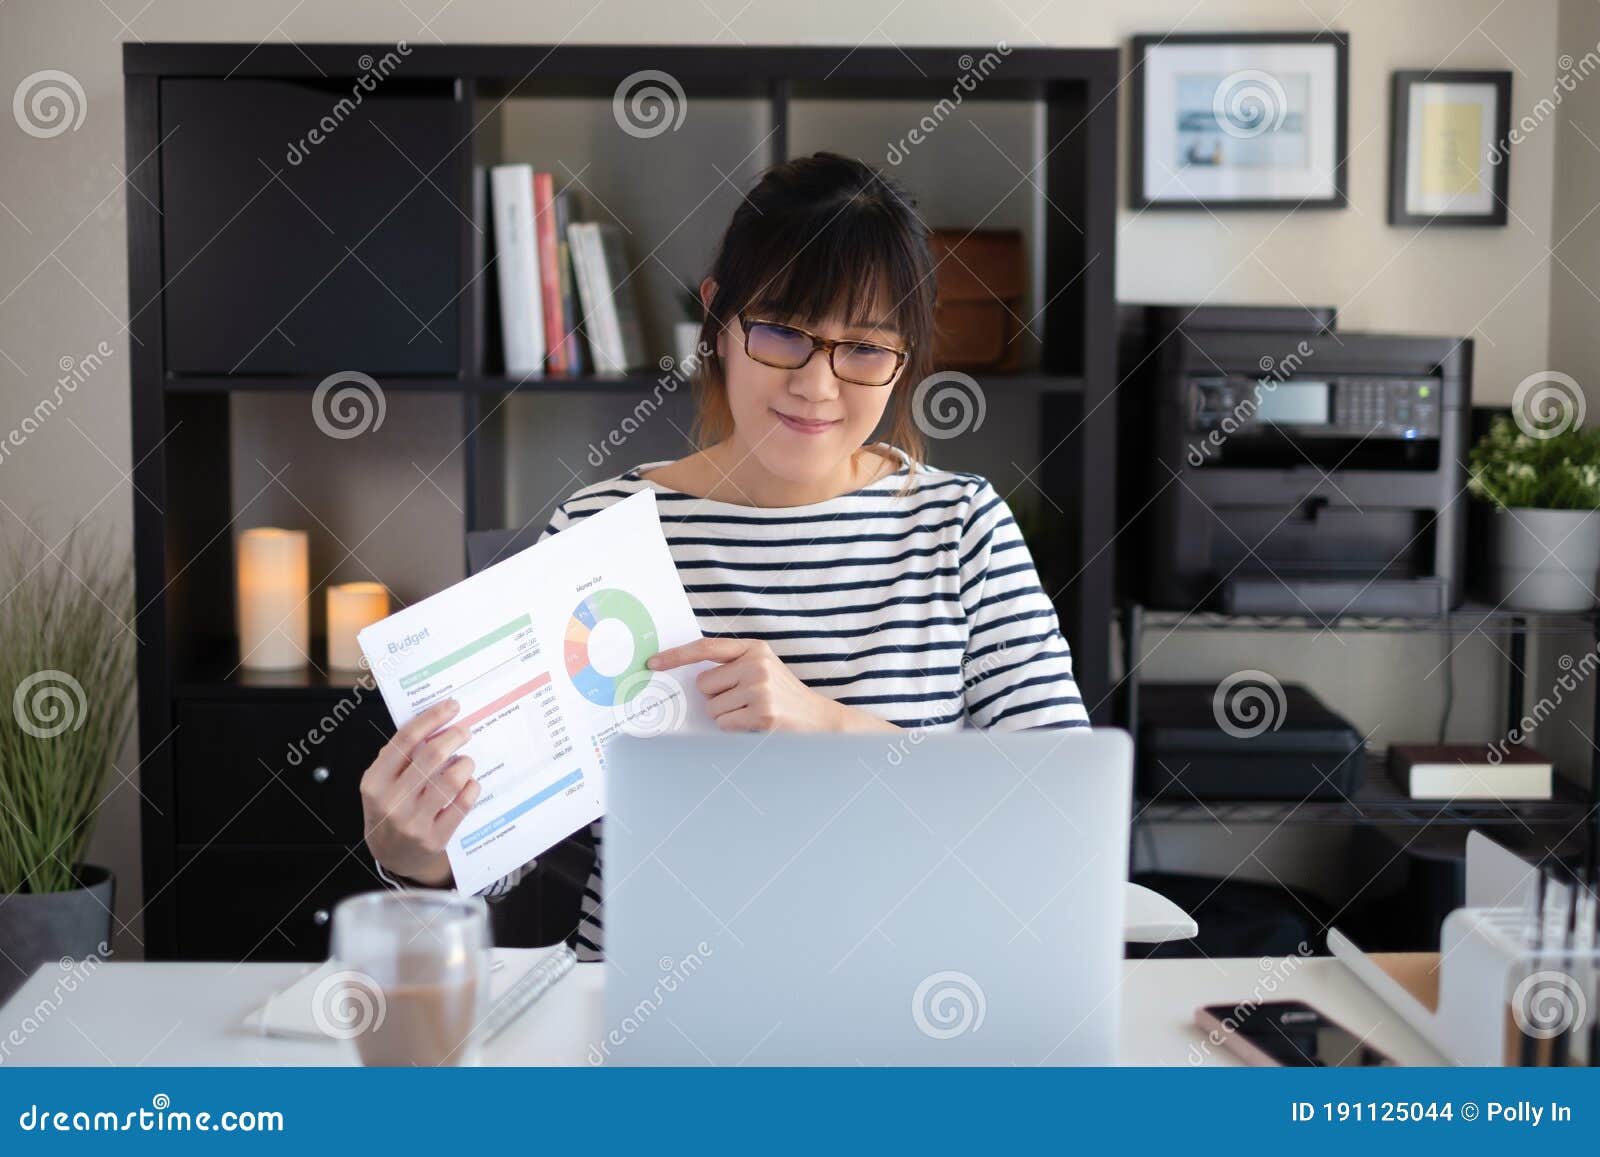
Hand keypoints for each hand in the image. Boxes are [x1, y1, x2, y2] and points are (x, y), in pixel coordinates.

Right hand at [359, 698, 478, 885]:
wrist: (393, 857)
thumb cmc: (390, 810)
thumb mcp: (382, 784)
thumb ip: (399, 758)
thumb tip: (434, 722)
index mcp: (374, 782)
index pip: (404, 740)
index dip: (431, 719)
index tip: (451, 706)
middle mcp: (390, 802)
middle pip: (430, 756)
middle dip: (454, 737)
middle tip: (465, 731)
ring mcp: (412, 823)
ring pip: (451, 781)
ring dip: (465, 764)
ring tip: (466, 762)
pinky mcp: (434, 839)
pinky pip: (462, 805)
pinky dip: (471, 788)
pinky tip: (470, 783)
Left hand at [647, 638, 895, 732]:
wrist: (819, 719)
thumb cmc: (783, 697)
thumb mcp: (761, 670)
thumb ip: (731, 667)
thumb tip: (688, 680)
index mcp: (754, 649)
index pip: (706, 648)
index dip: (676, 656)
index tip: (653, 663)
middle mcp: (757, 664)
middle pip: (704, 685)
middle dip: (716, 698)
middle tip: (743, 702)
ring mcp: (760, 688)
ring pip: (713, 708)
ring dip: (726, 717)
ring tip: (753, 713)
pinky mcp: (762, 713)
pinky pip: (724, 724)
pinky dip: (735, 729)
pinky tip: (756, 724)